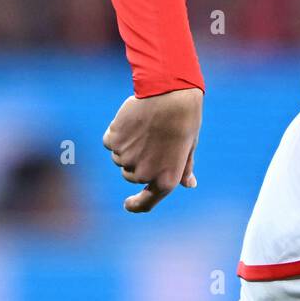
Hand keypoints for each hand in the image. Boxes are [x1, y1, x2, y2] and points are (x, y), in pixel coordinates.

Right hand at [102, 89, 201, 212]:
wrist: (170, 95)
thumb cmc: (185, 120)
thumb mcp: (189, 148)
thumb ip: (184, 170)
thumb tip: (189, 184)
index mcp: (165, 181)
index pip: (145, 203)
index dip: (136, 205)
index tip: (128, 204)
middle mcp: (143, 175)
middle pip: (130, 174)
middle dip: (137, 160)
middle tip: (152, 139)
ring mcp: (126, 159)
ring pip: (119, 157)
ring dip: (127, 145)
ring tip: (145, 126)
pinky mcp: (113, 142)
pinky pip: (110, 141)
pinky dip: (117, 132)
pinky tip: (131, 119)